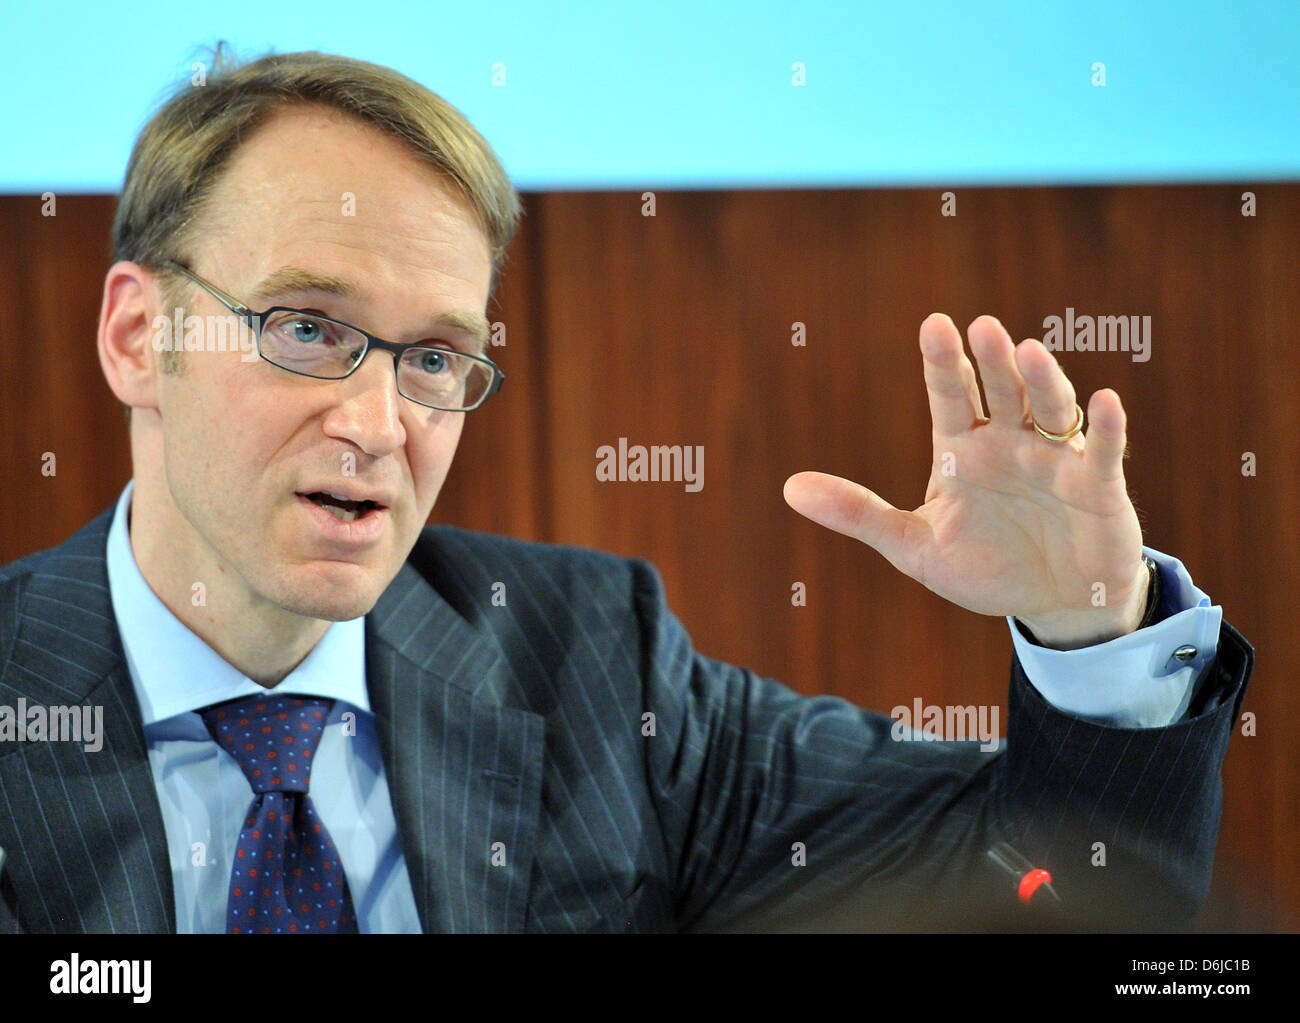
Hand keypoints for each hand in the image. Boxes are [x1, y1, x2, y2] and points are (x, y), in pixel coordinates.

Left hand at [783, 313, 1147, 649]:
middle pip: (1001, 392)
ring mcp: (1057, 460)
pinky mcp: (1099, 487)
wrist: (1051, 604)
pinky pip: (1104, 453)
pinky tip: (1104, 401)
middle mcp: (1011, 443)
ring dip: (1043, 382)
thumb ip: (858, 514)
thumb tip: (789, 488)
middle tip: (979, 328)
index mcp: (964, 450)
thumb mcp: (913, 546)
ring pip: (1050, 410)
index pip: (950, 396)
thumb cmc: (984, 568)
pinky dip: (1105, 428)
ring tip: (1029, 351)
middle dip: (991, 362)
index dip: (943, 363)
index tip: (933, 325)